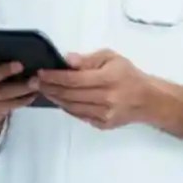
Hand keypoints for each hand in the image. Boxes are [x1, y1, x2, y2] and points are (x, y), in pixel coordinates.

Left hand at [36, 49, 152, 129]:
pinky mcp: (103, 124)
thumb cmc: (128, 74)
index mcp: (108, 79)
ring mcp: (104, 114)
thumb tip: (68, 60)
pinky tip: (59, 99)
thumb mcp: (111, 58)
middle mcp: (106, 99)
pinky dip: (66, 107)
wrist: (148, 99)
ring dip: (55, 98)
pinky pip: (79, 115)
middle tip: (34, 82)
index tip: (40, 73)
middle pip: (70, 95)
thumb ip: (88, 60)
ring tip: (43, 90)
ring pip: (71, 107)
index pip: (74, 79)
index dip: (54, 77)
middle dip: (49, 87)